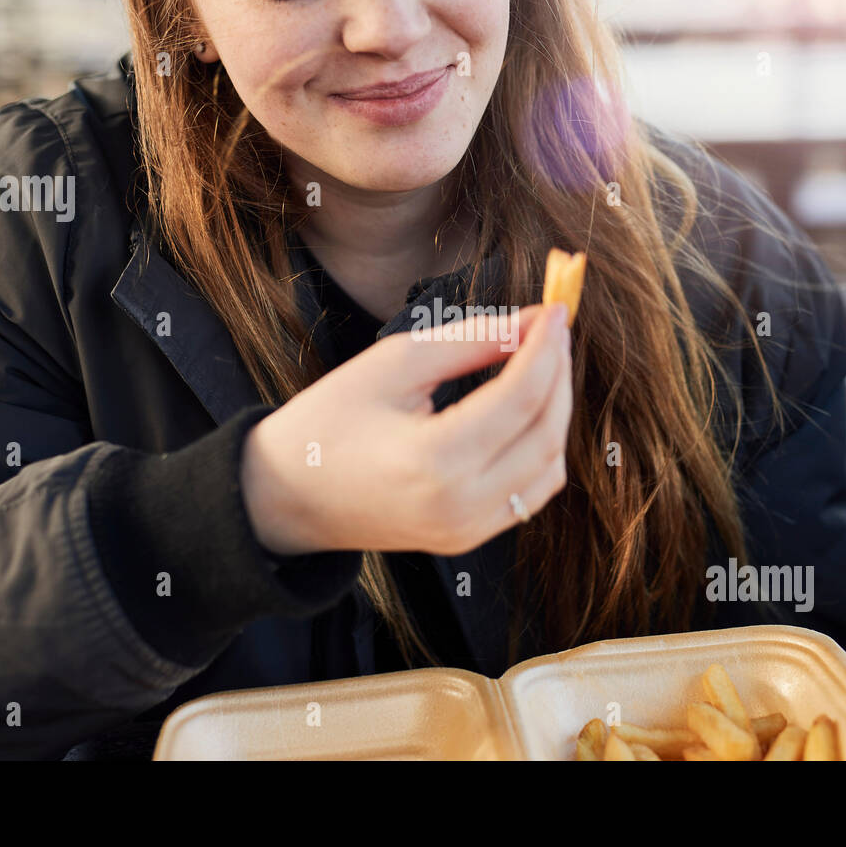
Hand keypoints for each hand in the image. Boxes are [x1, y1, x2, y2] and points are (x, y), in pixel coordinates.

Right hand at [241, 302, 573, 556]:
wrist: (287, 496)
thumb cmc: (328, 421)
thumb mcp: (394, 363)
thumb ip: (471, 341)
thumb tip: (533, 322)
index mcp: (434, 460)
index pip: (520, 397)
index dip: (546, 347)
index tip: (557, 308)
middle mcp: (460, 505)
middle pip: (545, 432)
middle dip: (558, 374)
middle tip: (553, 329)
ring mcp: (468, 530)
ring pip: (549, 466)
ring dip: (556, 411)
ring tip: (542, 364)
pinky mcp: (469, 538)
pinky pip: (531, 493)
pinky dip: (542, 447)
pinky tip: (529, 409)